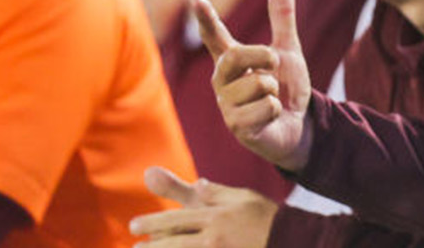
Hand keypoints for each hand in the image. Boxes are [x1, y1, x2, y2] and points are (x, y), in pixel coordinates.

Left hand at [129, 166, 277, 246]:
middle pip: (173, 242)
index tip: (134, 226)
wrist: (289, 239)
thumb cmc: (266, 217)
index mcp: (216, 216)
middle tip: (134, 246)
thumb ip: (217, 192)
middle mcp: (214, 236)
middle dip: (150, 245)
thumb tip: (198, 182)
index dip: (153, 223)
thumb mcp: (244, 197)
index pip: (176, 219)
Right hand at [195, 0, 313, 170]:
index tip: (197, 0)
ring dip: (275, 90)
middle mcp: (222, 82)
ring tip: (271, 99)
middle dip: (264, 58)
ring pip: (258, 84)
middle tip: (275, 68)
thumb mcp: (287, 51)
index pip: (215, 37)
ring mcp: (226, 106)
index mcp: (232, 60)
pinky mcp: (237, 127)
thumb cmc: (286, 89)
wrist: (299, 125)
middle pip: (235, 56)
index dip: (207, 19)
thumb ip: (282, 19)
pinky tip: (270, 116)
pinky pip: (265, 107)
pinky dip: (277, 109)